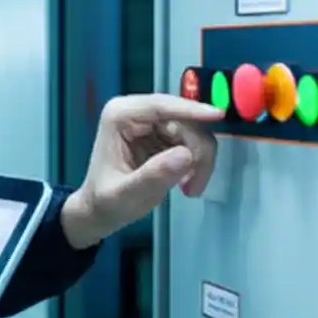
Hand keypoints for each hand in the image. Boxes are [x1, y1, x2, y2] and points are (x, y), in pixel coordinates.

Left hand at [61, 94, 222, 248]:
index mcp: (119, 115)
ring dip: (200, 160)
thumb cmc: (106, 202)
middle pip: (183, 119)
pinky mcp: (163, 133)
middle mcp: (135, 112)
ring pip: (193, 129)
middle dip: (197, 150)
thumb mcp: (126, 194)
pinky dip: (197, 162)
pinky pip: (192, 141)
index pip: (160, 106)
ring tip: (190, 188)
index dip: (190, 110)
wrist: (100, 211)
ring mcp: (151, 122)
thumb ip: (154, 175)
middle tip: (195, 185)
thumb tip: (186, 155)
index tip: (217, 115)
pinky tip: (186, 183)